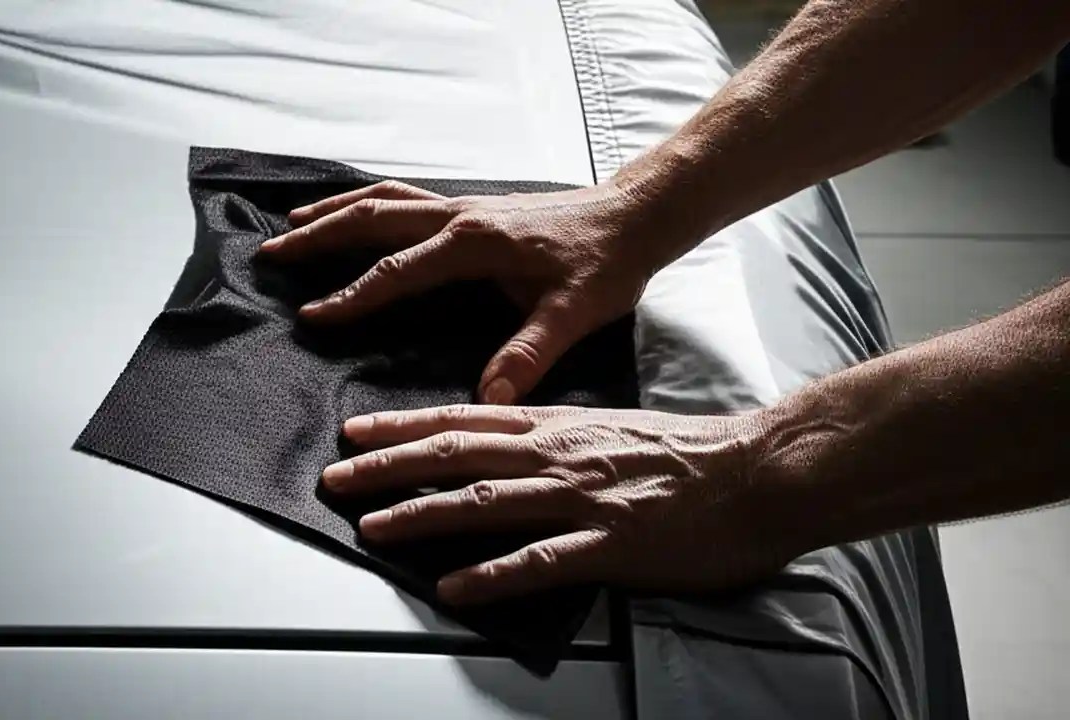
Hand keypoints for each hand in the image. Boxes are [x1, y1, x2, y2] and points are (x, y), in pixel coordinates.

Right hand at [258, 180, 675, 404]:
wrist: (633, 215)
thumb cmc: (605, 263)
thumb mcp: (574, 313)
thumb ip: (530, 355)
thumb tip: (491, 400)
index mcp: (472, 243)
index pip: (395, 270)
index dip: (350, 295)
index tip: (309, 315)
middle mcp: (458, 215)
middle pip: (371, 218)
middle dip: (317, 236)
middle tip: (270, 253)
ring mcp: (463, 205)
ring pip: (383, 199)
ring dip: (335, 210)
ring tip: (292, 222)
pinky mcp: (471, 207)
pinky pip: (404, 197)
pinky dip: (367, 202)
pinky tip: (355, 212)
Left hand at [320, 403, 791, 604]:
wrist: (759, 471)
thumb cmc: (690, 454)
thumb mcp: (610, 430)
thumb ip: (556, 438)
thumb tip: (506, 446)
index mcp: (560, 425)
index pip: (466, 418)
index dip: (405, 426)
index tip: (357, 432)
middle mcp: (560, 455)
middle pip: (459, 455)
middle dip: (390, 466)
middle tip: (338, 477)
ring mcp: (584, 499)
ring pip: (486, 502)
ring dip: (423, 514)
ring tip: (373, 526)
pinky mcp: (612, 544)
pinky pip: (541, 561)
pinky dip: (493, 574)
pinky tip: (456, 585)